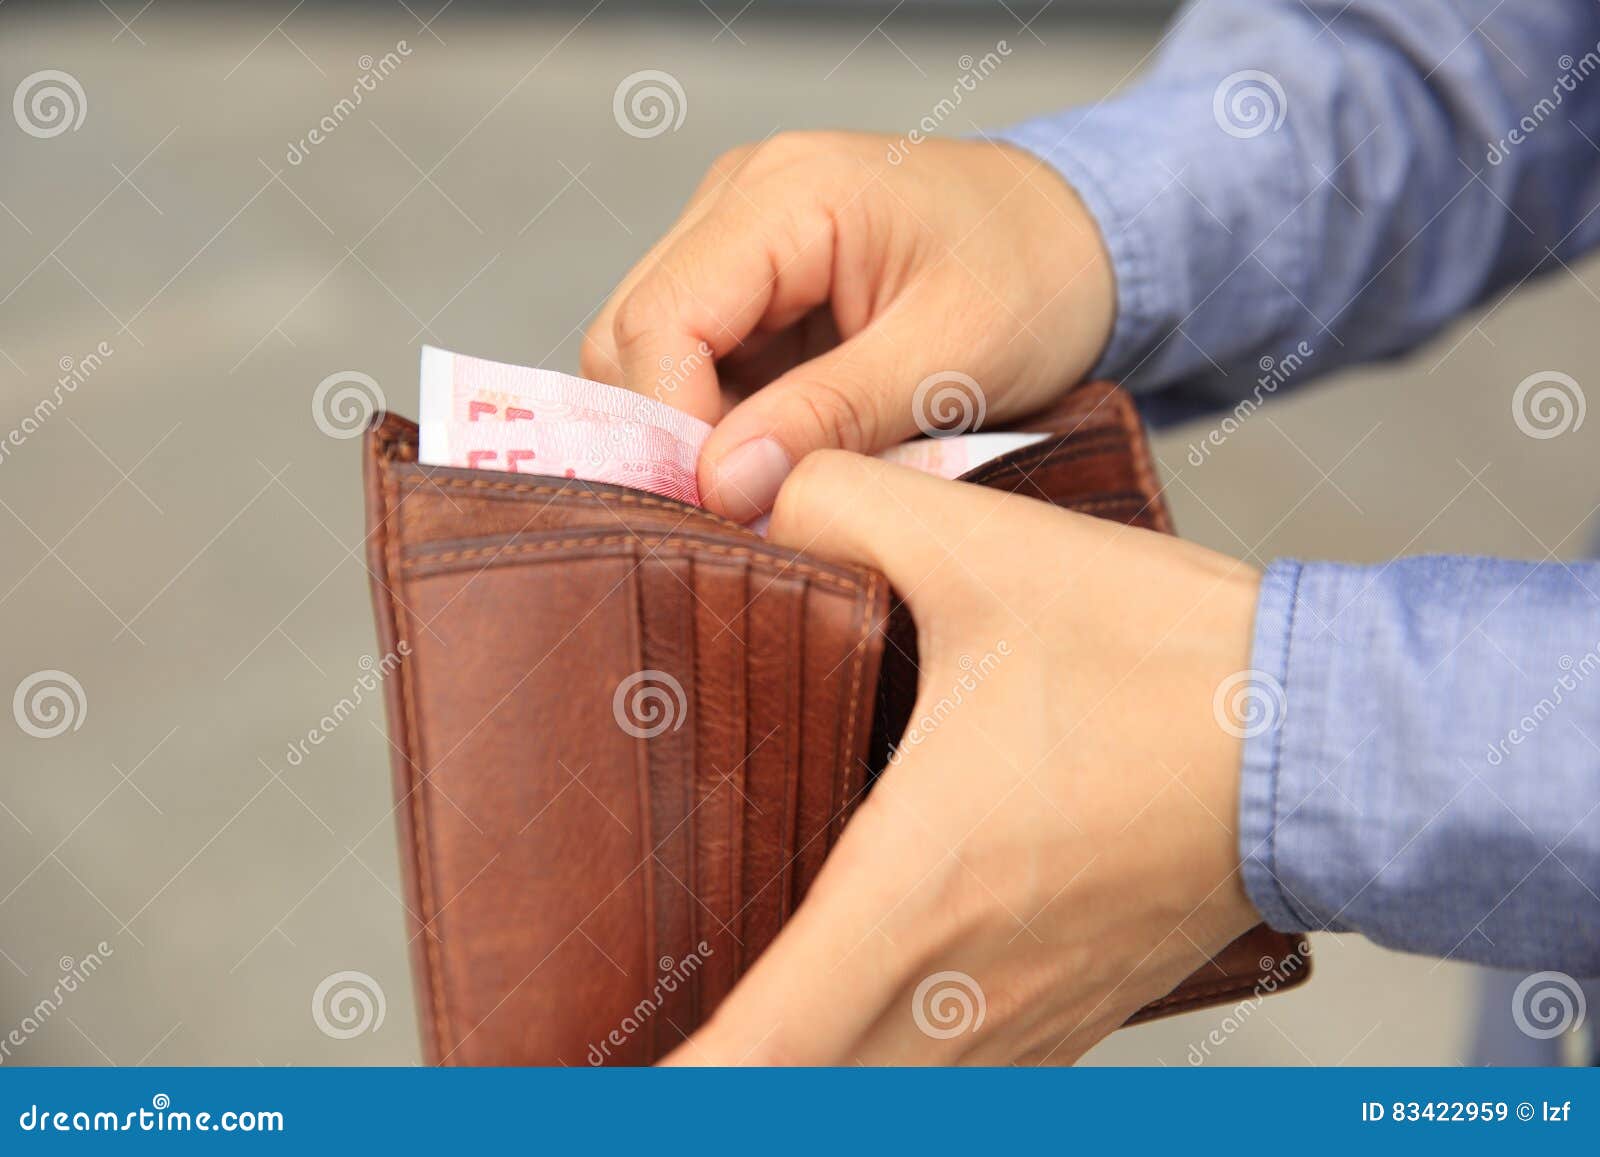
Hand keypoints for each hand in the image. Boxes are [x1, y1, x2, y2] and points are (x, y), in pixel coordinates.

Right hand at [580, 132, 1114, 520]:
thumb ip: (832, 415)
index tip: (724, 509)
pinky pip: (695, 357)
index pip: (661, 317)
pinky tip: (777, 454)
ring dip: (693, 431)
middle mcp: (740, 196)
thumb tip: (722, 485)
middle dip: (670, 435)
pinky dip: (721, 418)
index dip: (670, 426)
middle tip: (740, 514)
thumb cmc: (1037, 278)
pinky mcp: (750, 276)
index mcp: (789, 191)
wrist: (1079, 235)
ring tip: (768, 486)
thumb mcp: (951, 358)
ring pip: (649, 350)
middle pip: (631, 332)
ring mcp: (736, 231)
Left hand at [660, 452, 1263, 1064]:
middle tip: (624, 1036)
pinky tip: (848, 996)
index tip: (587, 1083)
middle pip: (798, 1099)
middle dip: (709, 1079)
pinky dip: (870, 1060)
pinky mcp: (1069, 1013)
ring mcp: (1020, 1018)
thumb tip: (751, 496)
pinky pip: (942, 1071)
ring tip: (721, 1017)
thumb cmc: (1166, 661)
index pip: (754, 1055)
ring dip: (793, 1066)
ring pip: (870, 1094)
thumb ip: (839, 504)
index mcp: (913, 892)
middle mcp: (957, 988)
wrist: (1322, 737)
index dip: (663, 1090)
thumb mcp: (982, 550)